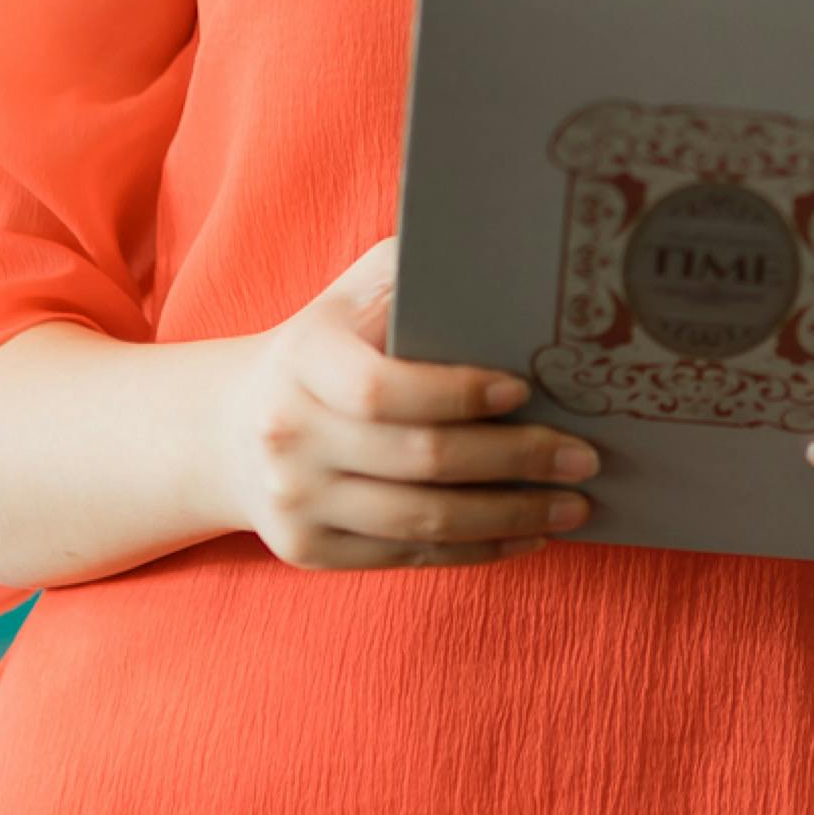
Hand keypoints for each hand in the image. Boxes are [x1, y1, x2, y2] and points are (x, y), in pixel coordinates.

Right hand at [207, 237, 601, 570]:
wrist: (229, 427)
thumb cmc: (329, 346)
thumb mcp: (354, 292)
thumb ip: (416, 271)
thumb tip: (512, 256)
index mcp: (303, 360)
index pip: (381, 388)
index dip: (456, 394)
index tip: (523, 389)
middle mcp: (289, 435)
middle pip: (419, 459)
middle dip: (516, 460)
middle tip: (584, 457)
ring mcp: (294, 500)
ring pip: (421, 520)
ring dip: (511, 517)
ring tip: (573, 505)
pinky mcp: (307, 550)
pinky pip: (407, 558)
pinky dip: (477, 550)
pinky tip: (527, 536)